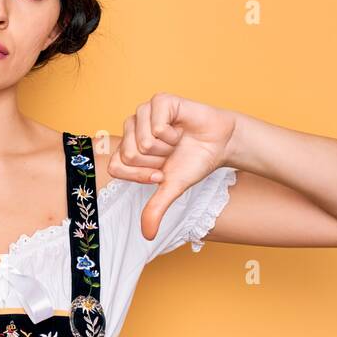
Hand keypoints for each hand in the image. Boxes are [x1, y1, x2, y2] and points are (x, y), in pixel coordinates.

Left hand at [108, 93, 237, 241]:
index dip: (140, 175)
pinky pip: (157, 124)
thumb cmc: (193, 162)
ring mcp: (144, 112)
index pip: (116, 166)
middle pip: (129, 154)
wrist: (220, 144)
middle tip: (171, 154)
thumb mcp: (172, 189)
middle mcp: (132, 128)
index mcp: (128, 148)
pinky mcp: (160, 101)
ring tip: (176, 141)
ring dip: (166, 147)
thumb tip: (147, 235)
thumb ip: (156, 208)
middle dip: (156, 161)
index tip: (160, 173)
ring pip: (142, 140)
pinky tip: (181, 129)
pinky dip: (172, 133)